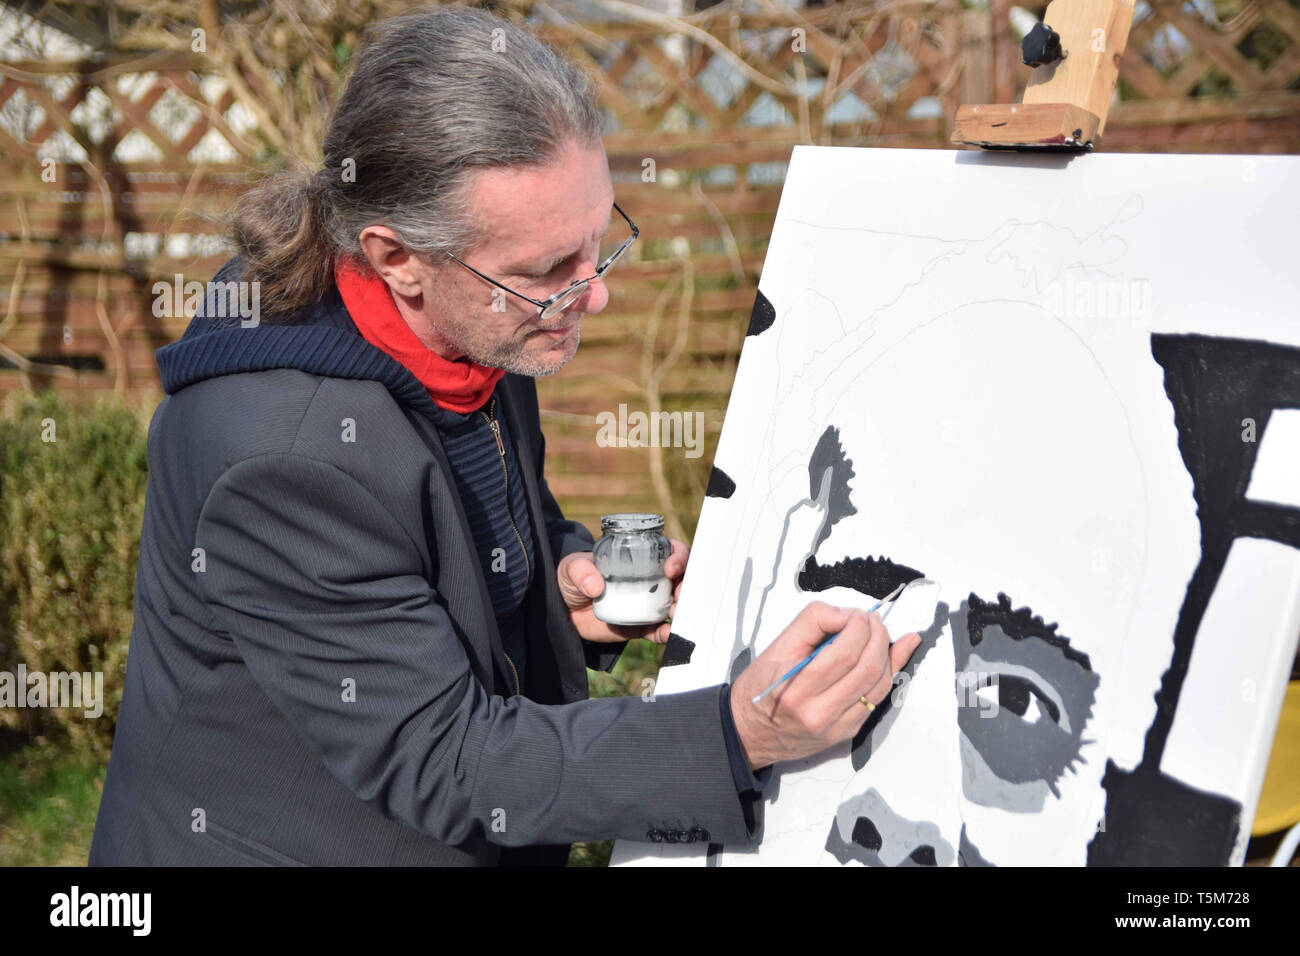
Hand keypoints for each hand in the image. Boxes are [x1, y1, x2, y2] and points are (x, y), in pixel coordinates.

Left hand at [557, 538, 689, 643]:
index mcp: (640, 557)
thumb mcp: (572, 567)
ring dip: (681, 610)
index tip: (670, 568)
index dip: (679, 556)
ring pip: (676, 605)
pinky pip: (659, 630)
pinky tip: (666, 634)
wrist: (564, 609)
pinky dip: (666, 633)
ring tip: (673, 616)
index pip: (670, 550)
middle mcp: (651, 578)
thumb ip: (580, 571)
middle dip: (686, 587)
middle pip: (681, 579)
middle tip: (678, 597)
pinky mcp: (641, 625)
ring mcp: (648, 602)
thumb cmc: (572, 578)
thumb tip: (595, 586)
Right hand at [730, 601, 921, 770]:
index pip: (843, 653)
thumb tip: (846, 615)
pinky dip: (889, 673)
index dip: (858, 627)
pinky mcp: (847, 732)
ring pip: (879, 685)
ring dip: (887, 653)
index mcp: (796, 690)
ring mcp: (837, 727)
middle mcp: (819, 713)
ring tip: (880, 633)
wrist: (749, 733)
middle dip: (878, 636)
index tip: (855, 614)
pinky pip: (877, 700)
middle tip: (871, 620)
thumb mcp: (775, 647)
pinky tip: (895, 654)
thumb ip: (811, 622)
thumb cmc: (758, 689)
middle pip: (867, 668)